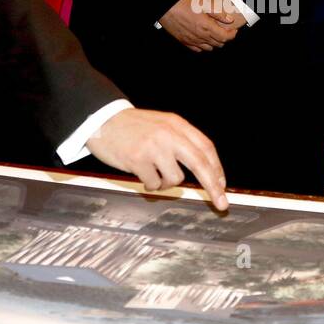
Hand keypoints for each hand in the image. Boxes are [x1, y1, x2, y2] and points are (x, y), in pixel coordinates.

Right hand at [86, 108, 228, 211]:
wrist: (101, 119)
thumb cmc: (132, 127)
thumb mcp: (161, 124)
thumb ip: (180, 140)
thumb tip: (203, 168)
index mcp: (177, 124)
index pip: (206, 148)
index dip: (217, 169)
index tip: (222, 185)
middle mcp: (168, 134)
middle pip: (200, 164)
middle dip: (213, 187)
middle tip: (222, 204)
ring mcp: (154, 147)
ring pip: (175, 179)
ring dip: (166, 183)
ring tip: (153, 174)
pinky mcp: (138, 159)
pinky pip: (154, 184)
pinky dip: (150, 185)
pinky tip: (141, 175)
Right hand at [159, 0, 242, 51]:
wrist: (167, 10)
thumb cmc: (184, 4)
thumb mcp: (203, 4)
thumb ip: (218, 13)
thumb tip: (229, 19)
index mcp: (207, 27)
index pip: (225, 37)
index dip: (232, 35)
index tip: (234, 30)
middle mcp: (201, 37)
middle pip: (219, 44)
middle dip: (225, 38)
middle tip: (225, 31)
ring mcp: (193, 41)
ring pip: (209, 48)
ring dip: (214, 43)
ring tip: (214, 34)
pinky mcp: (185, 42)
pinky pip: (198, 49)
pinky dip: (203, 46)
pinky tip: (203, 39)